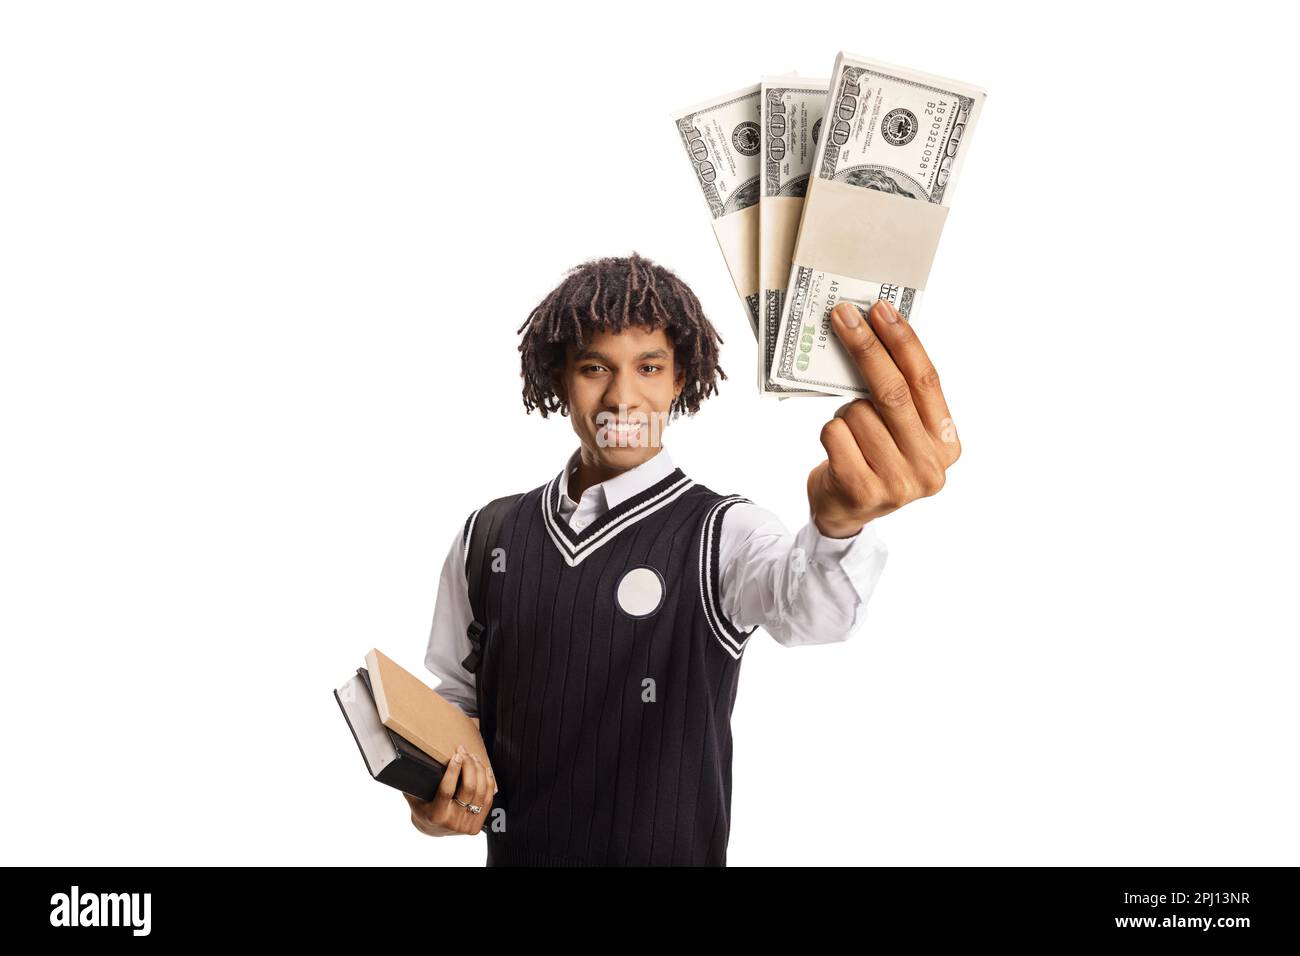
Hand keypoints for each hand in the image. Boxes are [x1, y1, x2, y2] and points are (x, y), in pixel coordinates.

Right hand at [403, 744, 495, 836]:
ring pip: (481, 792)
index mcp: (436, 815)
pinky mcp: (476, 825)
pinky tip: (485, 769)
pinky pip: (488, 800)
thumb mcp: (414, 797)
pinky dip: (489, 782)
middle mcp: (453, 822)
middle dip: (469, 766)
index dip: (453, 771)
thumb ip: (414, 781)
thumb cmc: (422, 809)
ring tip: (473, 758)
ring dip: (479, 771)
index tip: (456, 755)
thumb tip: (411, 759)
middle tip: (465, 753)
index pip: (447, 790)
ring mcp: (466, 825)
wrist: (431, 830)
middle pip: (468, 789)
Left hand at [807, 297, 959, 537]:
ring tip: (851, 433)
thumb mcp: (899, 430)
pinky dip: (830, 432)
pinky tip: (838, 449)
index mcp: (947, 443)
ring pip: (858, 413)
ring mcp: (897, 483)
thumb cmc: (872, 457)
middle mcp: (929, 466)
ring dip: (845, 411)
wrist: (844, 513)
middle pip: (893, 392)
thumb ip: (900, 396)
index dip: (903, 341)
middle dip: (866, 348)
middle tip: (843, 316)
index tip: (881, 309)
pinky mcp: (862, 491)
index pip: (926, 381)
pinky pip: (835, 434)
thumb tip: (874, 332)